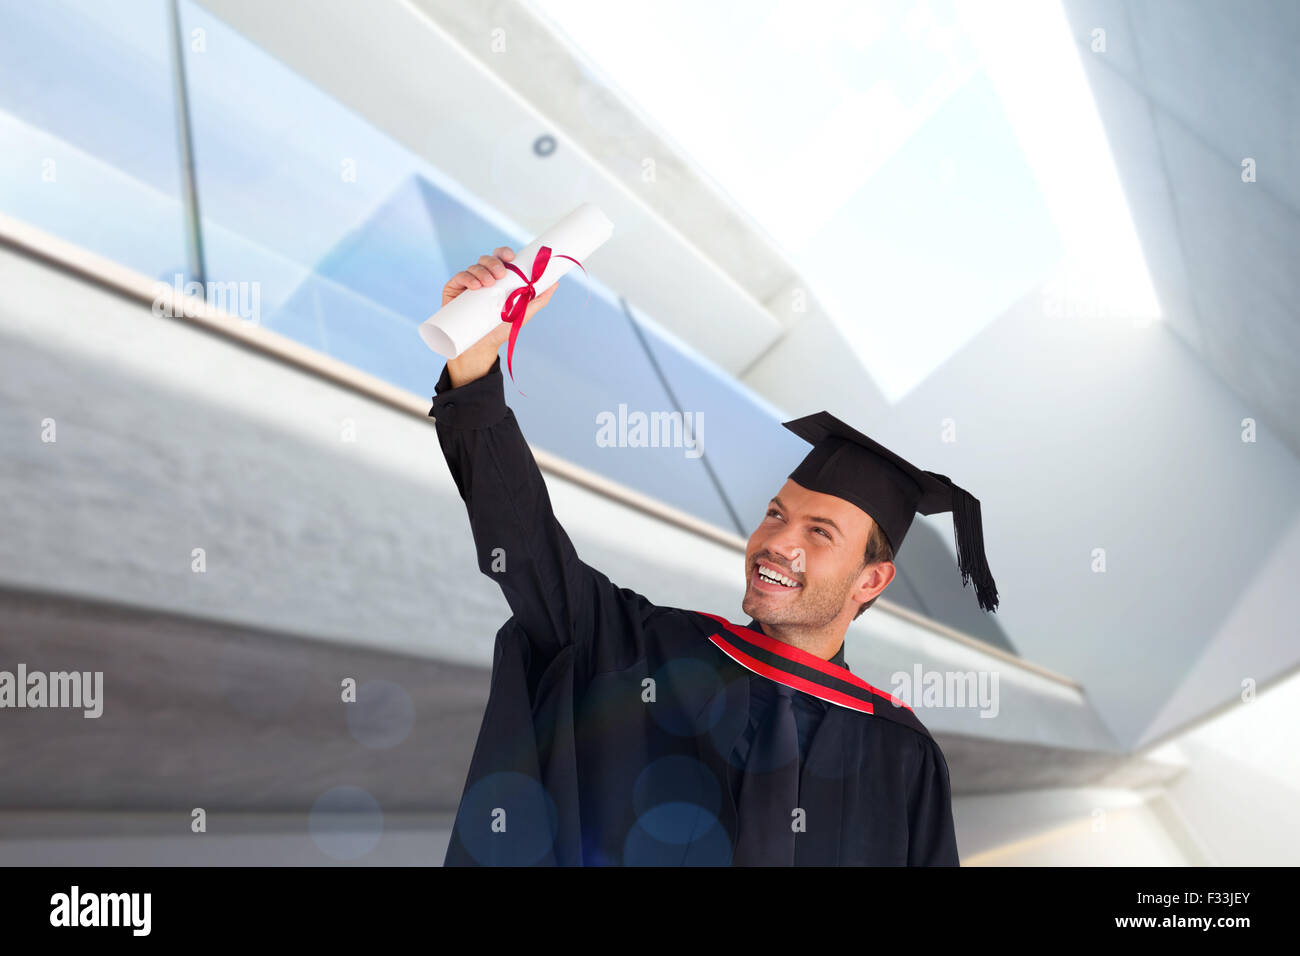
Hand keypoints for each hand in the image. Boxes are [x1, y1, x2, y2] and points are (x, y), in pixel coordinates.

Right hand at [442, 246, 556, 352]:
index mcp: (498, 279)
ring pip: (474, 267)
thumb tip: (556, 283)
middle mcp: (482, 277)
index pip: (500, 258)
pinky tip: (475, 286)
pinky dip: (467, 278)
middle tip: (501, 274)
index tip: (511, 258)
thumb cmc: (500, 329)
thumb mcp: (522, 314)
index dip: (504, 253)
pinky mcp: (453, 291)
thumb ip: (538, 299)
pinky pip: (459, 277)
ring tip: (488, 284)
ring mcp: (467, 283)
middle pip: (487, 259)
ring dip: (482, 271)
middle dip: (494, 262)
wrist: (479, 347)